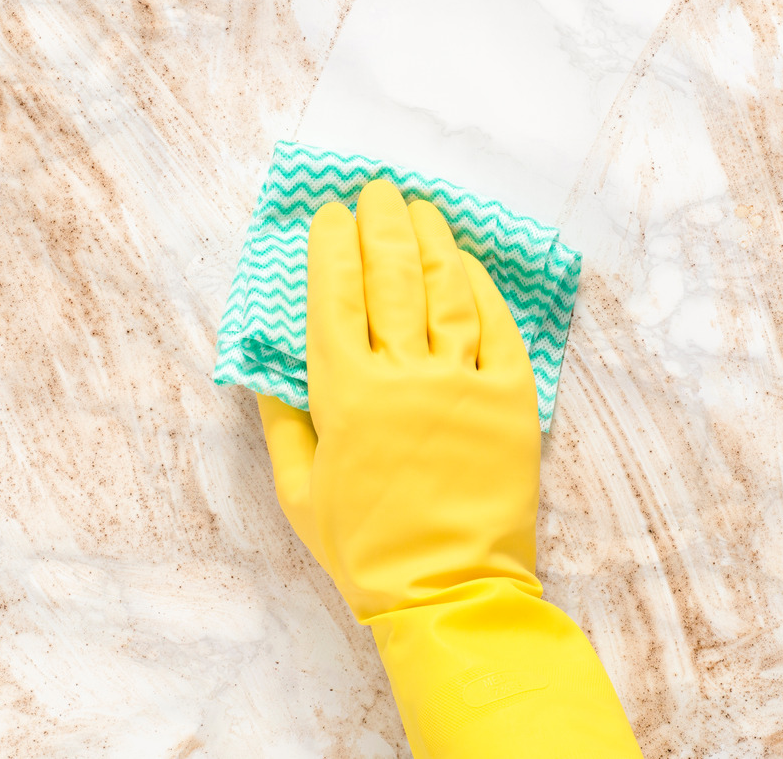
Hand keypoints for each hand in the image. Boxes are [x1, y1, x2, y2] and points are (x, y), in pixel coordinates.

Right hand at [255, 179, 542, 619]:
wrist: (449, 591)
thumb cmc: (365, 549)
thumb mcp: (299, 494)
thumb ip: (283, 425)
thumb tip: (270, 372)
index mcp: (345, 395)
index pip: (333, 297)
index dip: (331, 247)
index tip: (330, 213)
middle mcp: (405, 374)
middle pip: (391, 278)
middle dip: (381, 224)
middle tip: (378, 191)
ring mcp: (464, 383)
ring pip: (447, 290)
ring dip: (432, 240)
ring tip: (421, 208)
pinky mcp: (512, 400)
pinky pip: (498, 329)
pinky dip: (482, 289)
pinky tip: (469, 263)